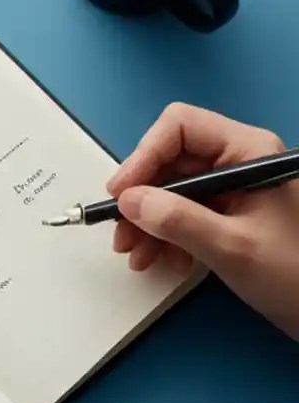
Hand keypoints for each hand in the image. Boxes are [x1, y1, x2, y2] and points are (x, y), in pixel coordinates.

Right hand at [108, 102, 298, 338]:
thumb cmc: (295, 275)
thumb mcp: (233, 248)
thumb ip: (178, 221)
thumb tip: (128, 202)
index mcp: (248, 151)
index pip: (180, 127)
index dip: (144, 155)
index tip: (121, 194)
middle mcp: (238, 161)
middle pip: (171, 161)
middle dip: (142, 199)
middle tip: (120, 233)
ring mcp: (234, 188)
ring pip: (173, 190)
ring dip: (149, 222)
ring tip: (137, 257)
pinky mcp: (231, 214)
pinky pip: (185, 213)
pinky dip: (167, 236)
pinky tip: (162, 262)